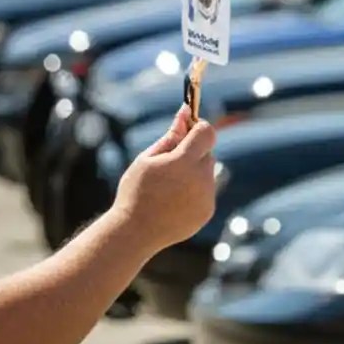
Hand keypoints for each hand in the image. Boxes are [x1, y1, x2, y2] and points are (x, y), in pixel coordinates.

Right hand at [112, 105, 217, 251]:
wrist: (136, 231)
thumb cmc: (136, 191)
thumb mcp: (147, 159)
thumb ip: (171, 136)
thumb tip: (185, 112)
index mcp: (183, 162)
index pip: (206, 133)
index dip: (198, 128)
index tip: (188, 131)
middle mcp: (201, 178)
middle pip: (207, 154)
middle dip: (193, 153)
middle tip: (170, 164)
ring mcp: (207, 196)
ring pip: (207, 173)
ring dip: (194, 173)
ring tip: (169, 188)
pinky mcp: (208, 210)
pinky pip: (206, 192)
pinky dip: (195, 192)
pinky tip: (174, 201)